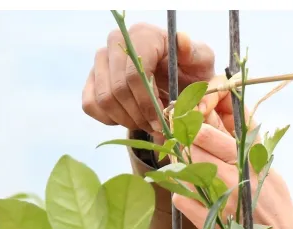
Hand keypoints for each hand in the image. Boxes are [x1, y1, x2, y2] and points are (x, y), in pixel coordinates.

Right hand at [82, 23, 233, 135]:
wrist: (177, 77)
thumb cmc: (190, 70)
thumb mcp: (201, 60)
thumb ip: (194, 52)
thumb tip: (181, 40)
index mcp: (142, 36)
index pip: (134, 75)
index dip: (147, 104)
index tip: (163, 122)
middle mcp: (116, 43)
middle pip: (118, 90)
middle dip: (140, 116)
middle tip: (158, 129)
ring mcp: (101, 60)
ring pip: (104, 99)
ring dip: (127, 120)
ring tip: (148, 124)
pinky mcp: (92, 78)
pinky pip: (91, 104)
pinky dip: (111, 119)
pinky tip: (131, 118)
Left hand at [172, 125, 292, 228]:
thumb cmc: (279, 214)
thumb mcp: (273, 177)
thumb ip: (251, 154)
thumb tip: (229, 130)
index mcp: (250, 166)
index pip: (209, 136)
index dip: (196, 131)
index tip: (194, 131)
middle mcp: (232, 181)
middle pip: (192, 153)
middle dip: (189, 150)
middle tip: (193, 154)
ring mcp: (217, 203)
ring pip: (183, 175)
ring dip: (185, 173)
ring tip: (197, 178)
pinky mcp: (207, 222)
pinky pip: (181, 200)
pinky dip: (184, 196)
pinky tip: (196, 199)